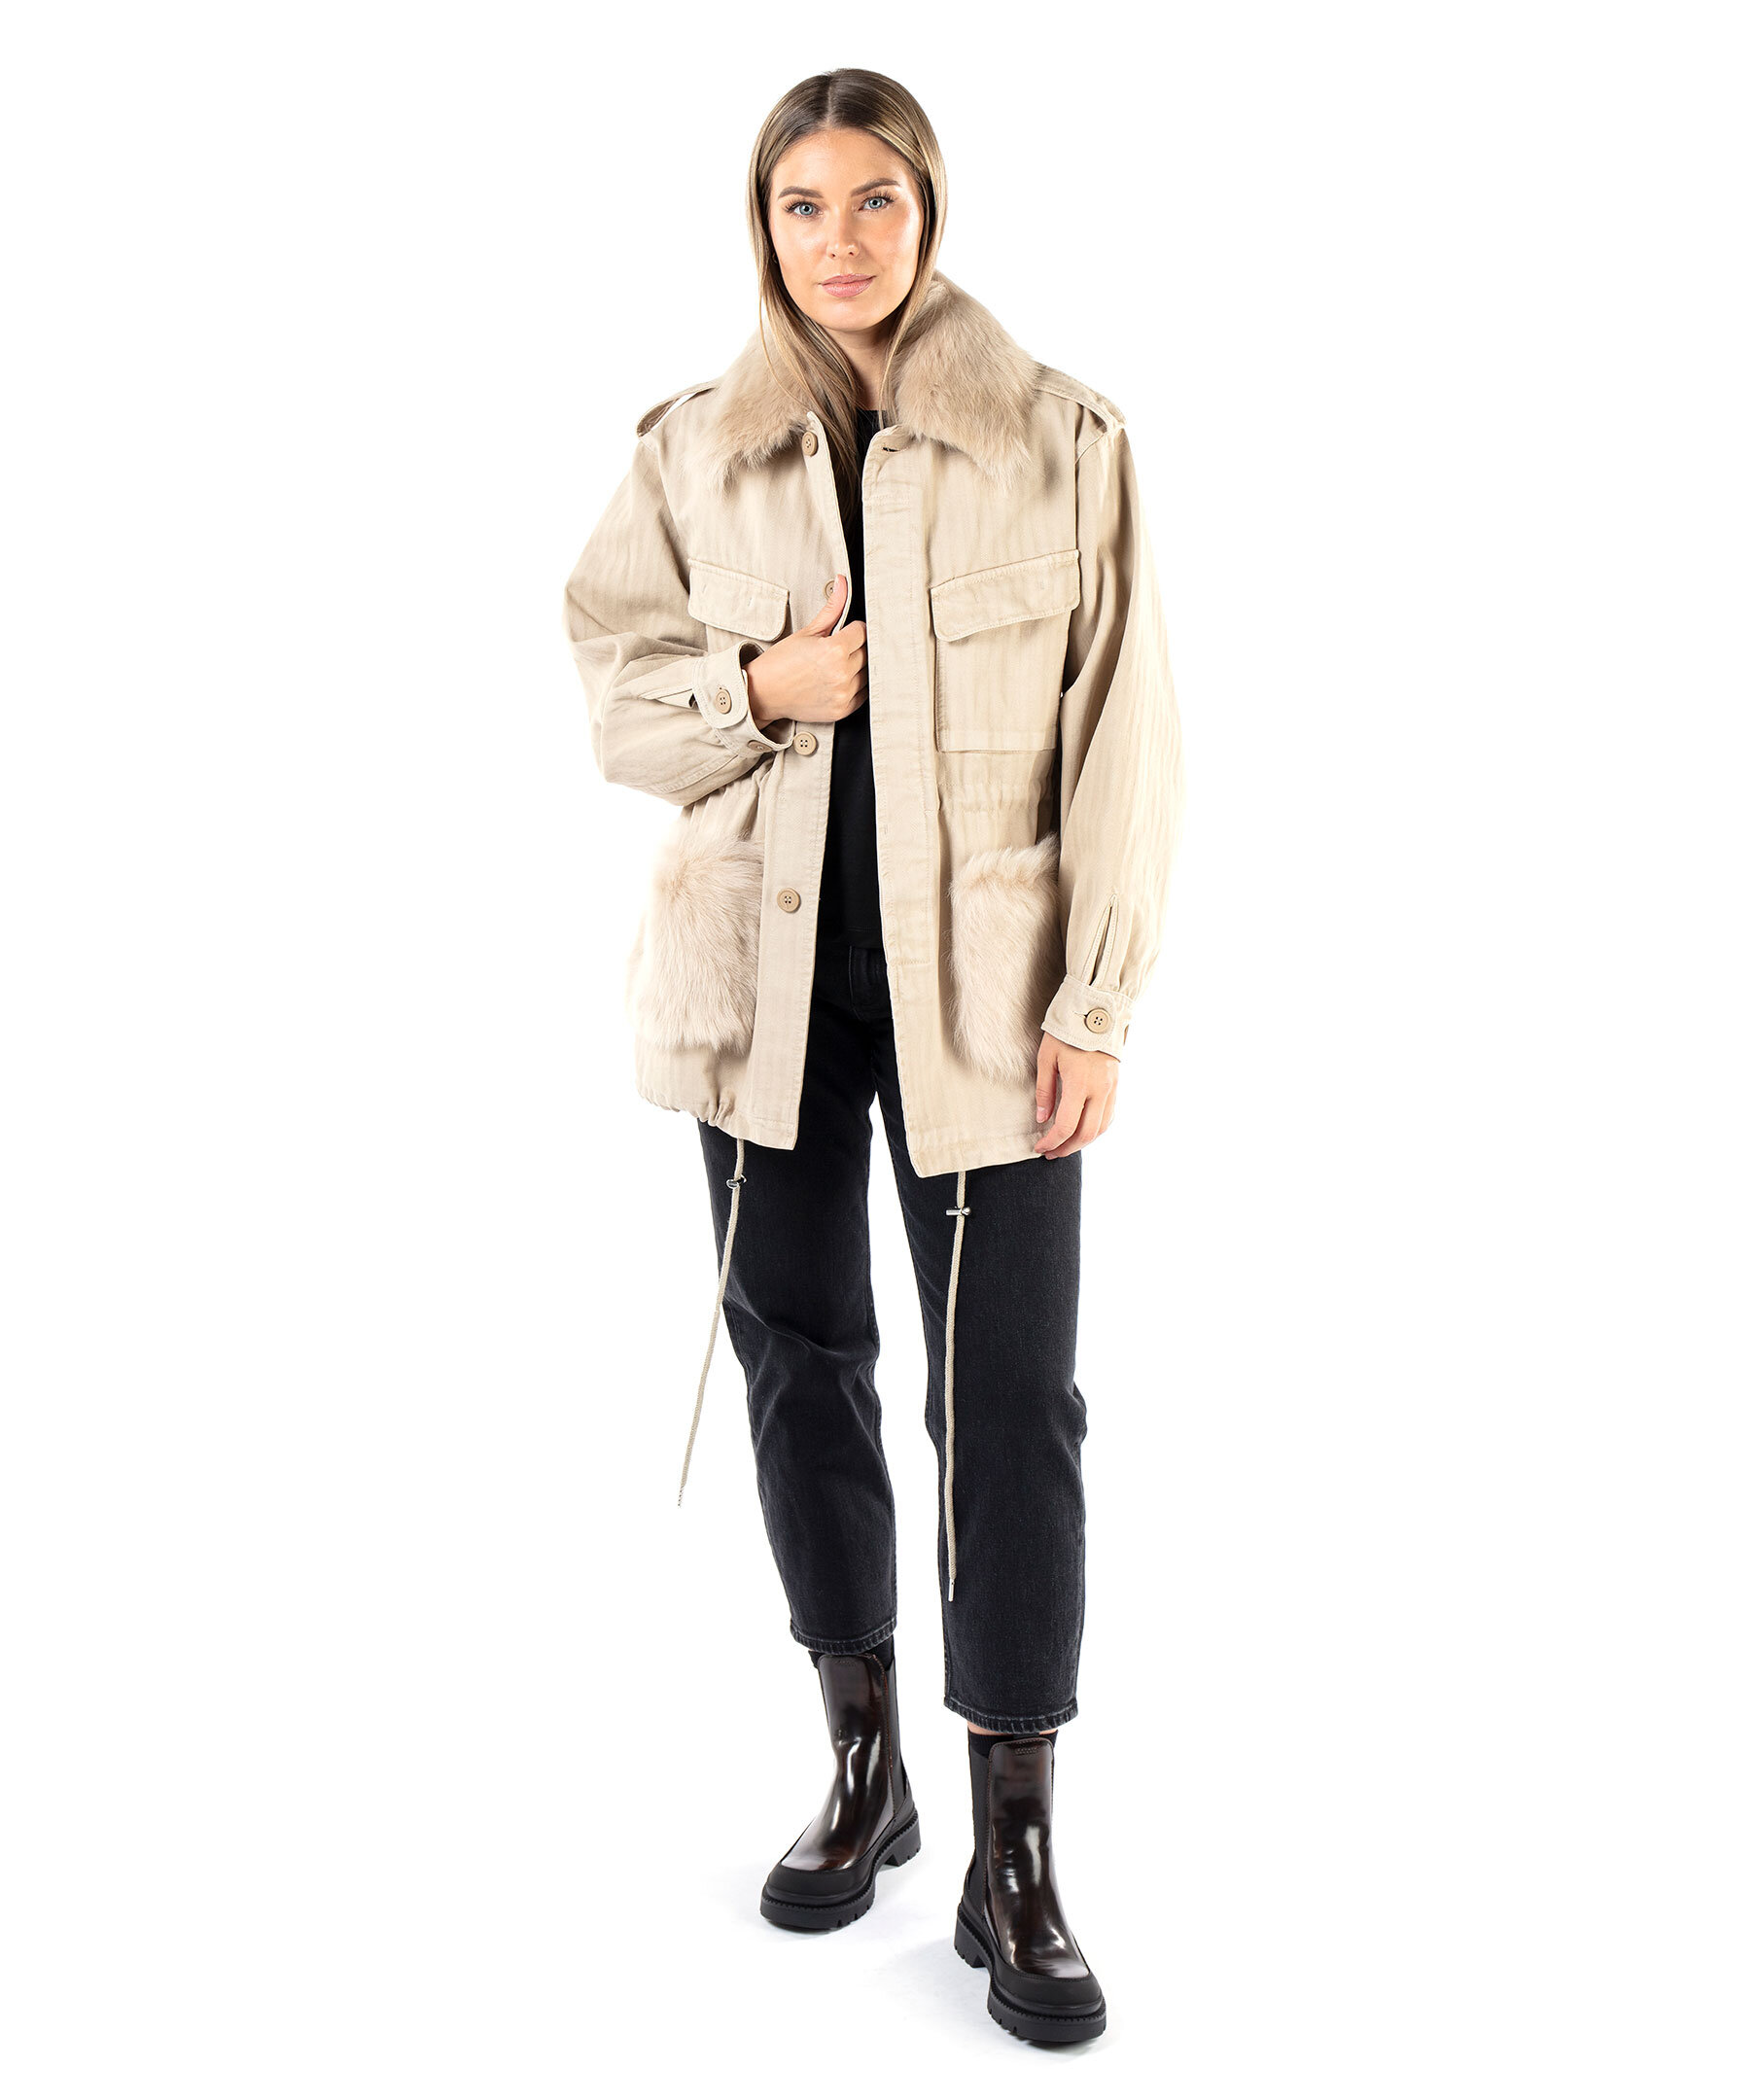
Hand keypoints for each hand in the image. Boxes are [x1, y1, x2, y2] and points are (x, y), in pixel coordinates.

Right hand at [744, 574, 866, 729]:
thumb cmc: (781, 662)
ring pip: (868, 673)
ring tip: (835, 666)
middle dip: (855, 648)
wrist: (763, 693)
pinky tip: (838, 681)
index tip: (843, 633)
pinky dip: (856, 686)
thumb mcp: (807, 632)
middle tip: (836, 650)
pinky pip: (863, 693)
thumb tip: (844, 582)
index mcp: (834, 650)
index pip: (863, 631)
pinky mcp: (843, 709)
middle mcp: (841, 673)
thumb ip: (832, 608)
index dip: (853, 629)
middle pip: (868, 652)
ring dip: (857, 667)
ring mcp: (843, 693)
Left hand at [1032, 1035, 1118, 1156]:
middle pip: (1086, 1134)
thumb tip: (1043, 1118)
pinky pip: (1109, 1116)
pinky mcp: (1116, 1086)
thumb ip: (1045, 1090)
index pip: (1066, 1126)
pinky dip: (1096, 1129)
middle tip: (1051, 1153)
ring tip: (1065, 1146)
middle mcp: (1100, 1090)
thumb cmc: (1066, 1033)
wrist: (1096, 1014)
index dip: (1052, 1141)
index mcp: (1080, 1084)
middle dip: (1067, 1148)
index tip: (1039, 1147)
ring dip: (1082, 1142)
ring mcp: (1111, 1089)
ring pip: (1101, 1128)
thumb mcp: (1047, 1057)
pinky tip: (1083, 1131)